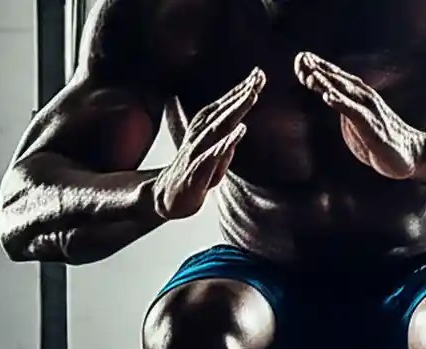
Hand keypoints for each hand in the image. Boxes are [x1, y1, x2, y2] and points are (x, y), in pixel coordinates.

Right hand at [152, 68, 265, 218]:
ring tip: (252, 95)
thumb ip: (224, 137)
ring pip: (217, 128)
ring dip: (234, 110)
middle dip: (241, 93)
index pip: (223, 107)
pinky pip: (211, 155)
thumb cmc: (194, 174)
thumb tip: (236, 124)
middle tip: (259, 76)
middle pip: (222, 112)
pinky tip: (239, 131)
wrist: (166, 198)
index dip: (239, 90)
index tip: (258, 74)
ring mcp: (196, 154)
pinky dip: (225, 143)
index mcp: (204, 130)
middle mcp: (199, 137)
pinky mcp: (195, 173)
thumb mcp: (212, 153)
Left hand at [294, 52, 425, 179]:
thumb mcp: (356, 122)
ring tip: (310, 74)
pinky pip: (354, 112)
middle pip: (338, 80)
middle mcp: (364, 98)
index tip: (300, 58)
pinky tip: (328, 97)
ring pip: (345, 92)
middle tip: (300, 57)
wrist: (410, 154)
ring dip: (327, 82)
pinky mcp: (373, 126)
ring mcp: (369, 110)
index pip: (337, 78)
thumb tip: (328, 96)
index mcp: (359, 96)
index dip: (318, 68)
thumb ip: (343, 108)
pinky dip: (341, 103)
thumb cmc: (380, 139)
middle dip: (319, 69)